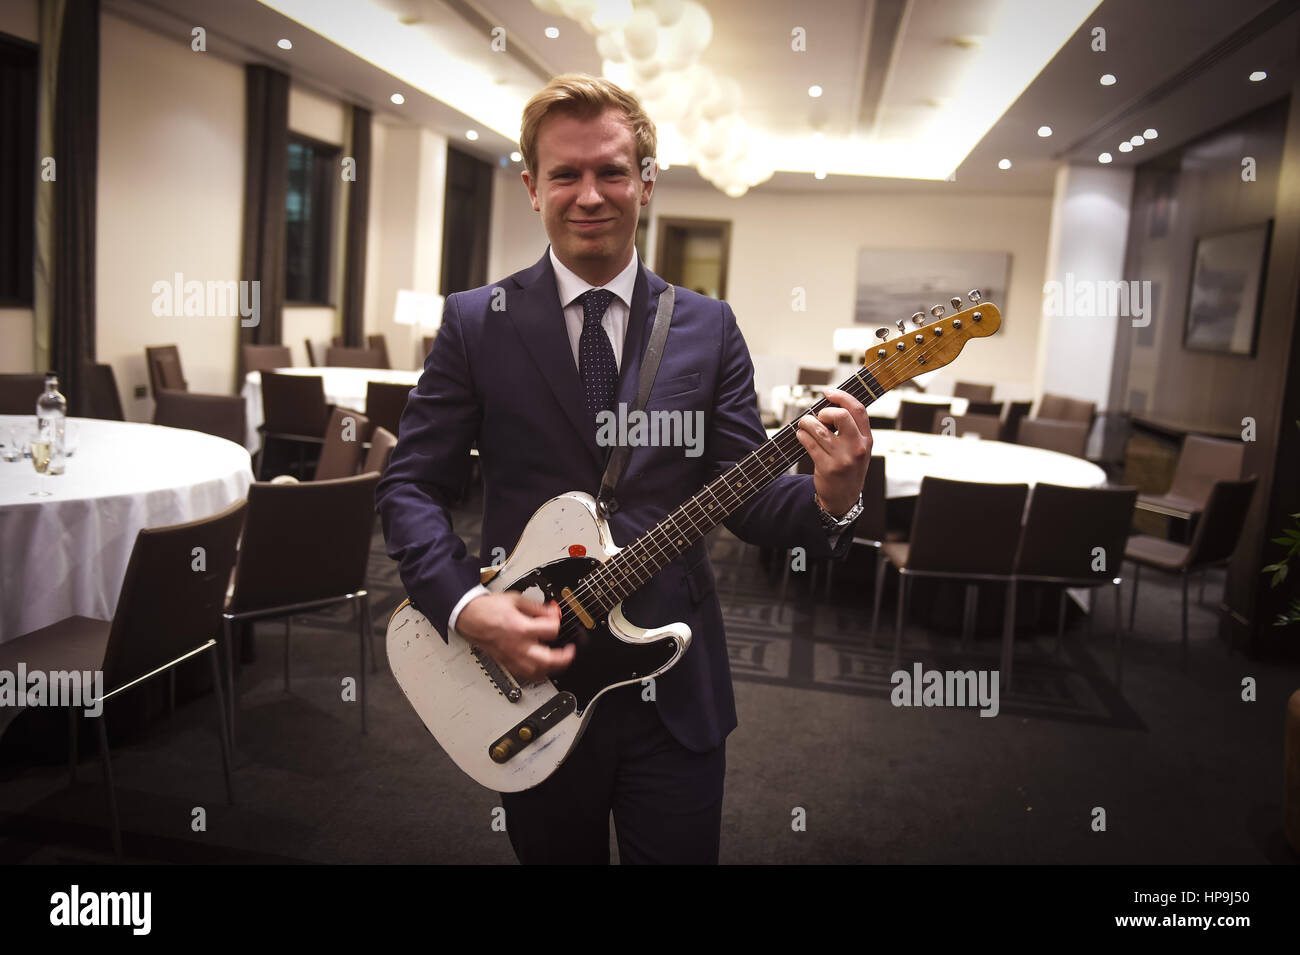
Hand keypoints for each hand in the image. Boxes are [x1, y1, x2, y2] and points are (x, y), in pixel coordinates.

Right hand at [455, 592, 574, 681]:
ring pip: (538, 672)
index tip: (556, 618)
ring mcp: (511, 656)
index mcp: (520, 627)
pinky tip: (543, 668)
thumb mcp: (515, 599)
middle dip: (564, 656)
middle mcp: (517, 646)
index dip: (557, 622)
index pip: (551, 630)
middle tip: (570, 650)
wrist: (469, 617)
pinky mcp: (506, 662)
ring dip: (553, 668)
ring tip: (560, 660)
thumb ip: (537, 607)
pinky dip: (538, 674)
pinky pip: (525, 675)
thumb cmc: (488, 608)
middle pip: (548, 659)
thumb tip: (552, 612)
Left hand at [796, 387, 871, 515]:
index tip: (828, 392)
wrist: (843, 497)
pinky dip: (801, 436)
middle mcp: (857, 448)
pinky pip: (809, 443)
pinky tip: (801, 436)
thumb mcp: (858, 448)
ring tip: (805, 426)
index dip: (842, 396)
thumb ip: (851, 428)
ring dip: (807, 423)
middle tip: (819, 419)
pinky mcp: (827, 467)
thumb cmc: (848, 467)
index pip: (858, 410)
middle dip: (824, 412)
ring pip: (819, 429)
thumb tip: (830, 403)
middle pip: (840, 416)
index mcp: (866, 439)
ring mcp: (842, 458)